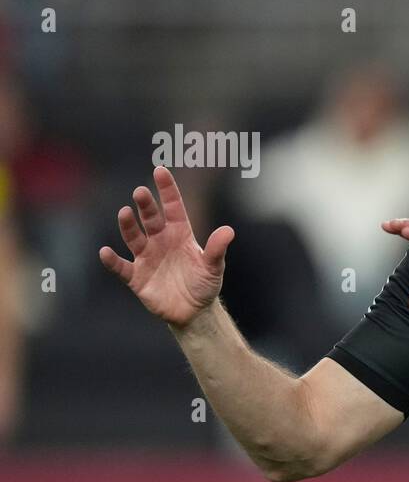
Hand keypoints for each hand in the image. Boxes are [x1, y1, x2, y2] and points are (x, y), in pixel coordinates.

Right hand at [98, 166, 234, 328]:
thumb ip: (217, 249)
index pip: (173, 207)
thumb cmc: (204, 284)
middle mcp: (160, 241)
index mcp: (180, 234)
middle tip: (140, 192)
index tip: (160, 170)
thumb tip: (229, 230)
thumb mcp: (214, 267)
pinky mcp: (136, 277)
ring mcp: (146, 257)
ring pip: (134, 237)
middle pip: (151, 219)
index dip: (167, 190)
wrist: (194, 311)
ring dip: (128, 226)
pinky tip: (106, 252)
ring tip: (125, 213)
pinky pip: (121, 267)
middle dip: (145, 205)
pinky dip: (112, 261)